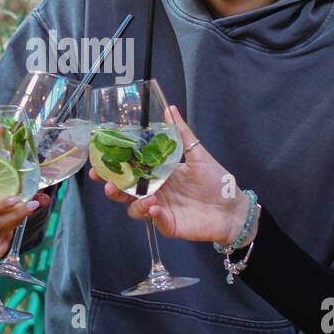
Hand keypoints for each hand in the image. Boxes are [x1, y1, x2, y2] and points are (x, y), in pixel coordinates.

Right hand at [89, 105, 248, 245]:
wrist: (235, 208)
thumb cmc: (217, 181)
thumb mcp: (198, 154)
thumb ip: (181, 133)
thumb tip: (169, 108)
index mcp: (159, 173)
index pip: (130, 170)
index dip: (113, 167)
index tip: (99, 162)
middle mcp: (156, 191)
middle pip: (125, 192)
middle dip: (113, 188)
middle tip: (107, 183)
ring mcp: (161, 209)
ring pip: (135, 209)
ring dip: (134, 203)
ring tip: (144, 197)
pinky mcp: (169, 225)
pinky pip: (155, 222)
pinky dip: (153, 215)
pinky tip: (156, 207)